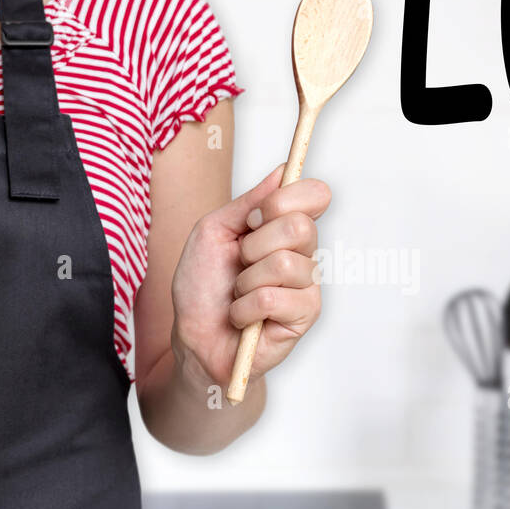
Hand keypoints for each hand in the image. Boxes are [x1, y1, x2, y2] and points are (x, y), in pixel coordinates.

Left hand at [170, 164, 330, 389]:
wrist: (194, 337)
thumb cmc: (202, 287)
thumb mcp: (214, 231)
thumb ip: (249, 201)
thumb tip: (284, 171)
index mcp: (284, 227)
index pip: (314, 195)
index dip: (286, 199)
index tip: (253, 218)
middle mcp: (302, 253)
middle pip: (300, 226)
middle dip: (254, 245)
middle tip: (240, 263)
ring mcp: (307, 285)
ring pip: (284, 265)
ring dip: (245, 282)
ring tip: (239, 295)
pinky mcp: (305, 316)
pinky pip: (274, 298)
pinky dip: (245, 308)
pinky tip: (244, 317)